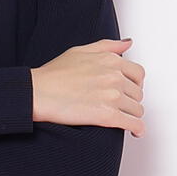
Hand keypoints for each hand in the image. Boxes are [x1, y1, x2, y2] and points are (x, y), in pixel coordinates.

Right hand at [31, 38, 145, 135]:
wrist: (38, 93)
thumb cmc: (53, 74)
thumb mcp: (80, 51)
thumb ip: (107, 46)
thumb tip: (127, 43)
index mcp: (111, 61)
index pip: (138, 74)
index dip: (135, 84)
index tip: (130, 91)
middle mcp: (115, 77)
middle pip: (137, 93)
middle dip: (131, 101)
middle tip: (121, 107)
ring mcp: (113, 96)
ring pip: (137, 110)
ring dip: (132, 115)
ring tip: (124, 119)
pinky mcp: (107, 115)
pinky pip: (133, 124)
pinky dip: (137, 129)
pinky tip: (136, 131)